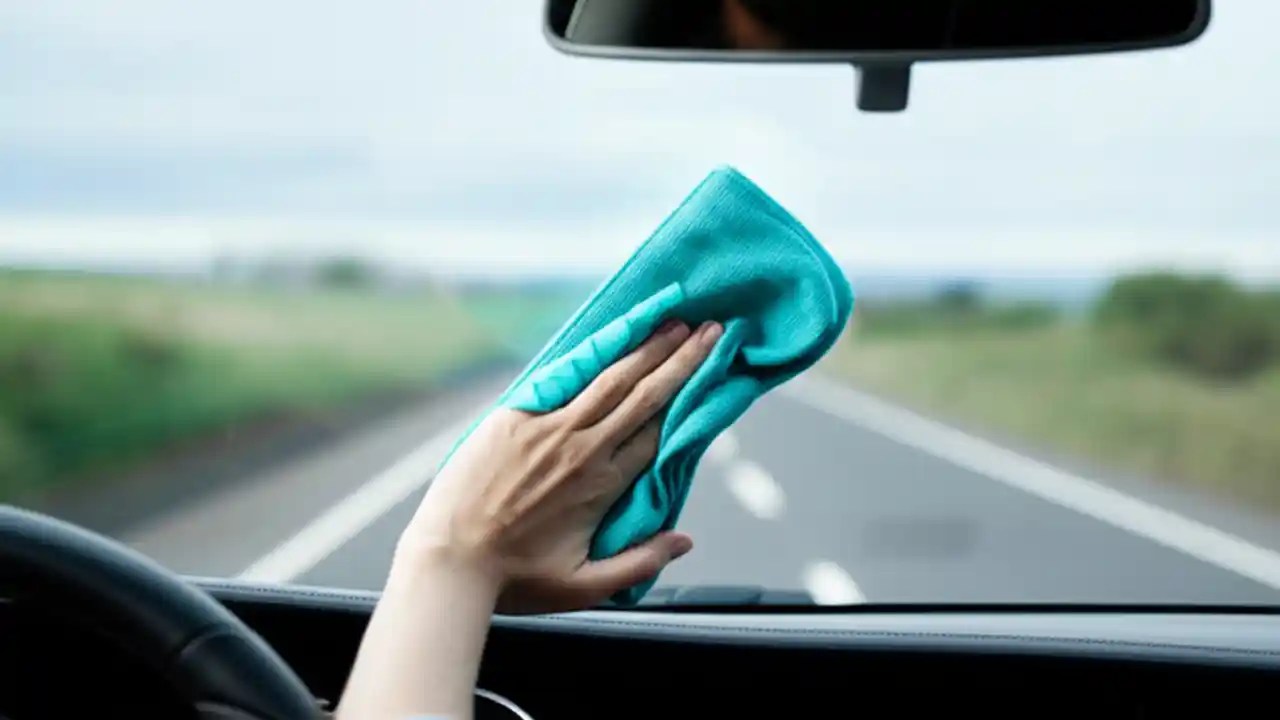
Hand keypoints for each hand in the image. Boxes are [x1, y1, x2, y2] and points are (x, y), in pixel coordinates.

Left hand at [398, 319, 721, 613]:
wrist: (448, 563)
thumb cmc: (514, 581)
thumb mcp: (584, 587)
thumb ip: (639, 562)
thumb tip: (685, 540)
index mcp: (604, 488)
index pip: (658, 434)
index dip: (688, 400)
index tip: (711, 371)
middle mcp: (583, 450)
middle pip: (644, 395)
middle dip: (681, 359)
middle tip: (709, 328)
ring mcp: (548, 429)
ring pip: (609, 378)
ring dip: (645, 346)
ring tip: (673, 321)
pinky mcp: (514, 417)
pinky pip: (561, 378)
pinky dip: (592, 352)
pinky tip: (612, 332)